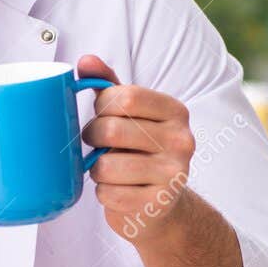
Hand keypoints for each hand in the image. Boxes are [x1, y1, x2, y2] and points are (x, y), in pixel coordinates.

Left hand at [77, 54, 196, 245]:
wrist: (163, 205)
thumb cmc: (140, 151)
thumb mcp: (129, 114)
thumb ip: (108, 85)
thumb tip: (85, 61)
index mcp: (176, 112)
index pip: (125, 96)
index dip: (102, 106)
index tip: (102, 115)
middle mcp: (182, 141)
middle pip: (111, 130)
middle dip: (93, 137)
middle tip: (97, 144)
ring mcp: (173, 174)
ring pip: (105, 165)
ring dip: (96, 169)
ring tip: (109, 168)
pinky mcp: (159, 204)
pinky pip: (109, 194)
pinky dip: (104, 193)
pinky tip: (118, 190)